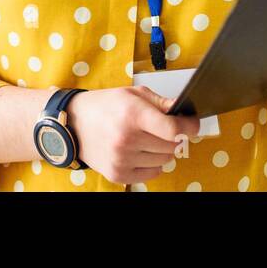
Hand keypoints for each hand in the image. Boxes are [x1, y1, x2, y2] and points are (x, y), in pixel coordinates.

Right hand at [64, 85, 200, 184]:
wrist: (74, 124)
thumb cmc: (104, 106)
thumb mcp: (132, 94)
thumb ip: (160, 102)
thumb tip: (183, 109)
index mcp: (132, 114)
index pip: (173, 129)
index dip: (189, 126)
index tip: (192, 124)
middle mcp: (127, 138)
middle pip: (172, 146)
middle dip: (174, 136)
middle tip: (163, 128)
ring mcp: (122, 159)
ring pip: (164, 160)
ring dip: (162, 150)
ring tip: (146, 138)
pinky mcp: (118, 174)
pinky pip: (152, 173)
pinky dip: (152, 164)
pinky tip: (140, 151)